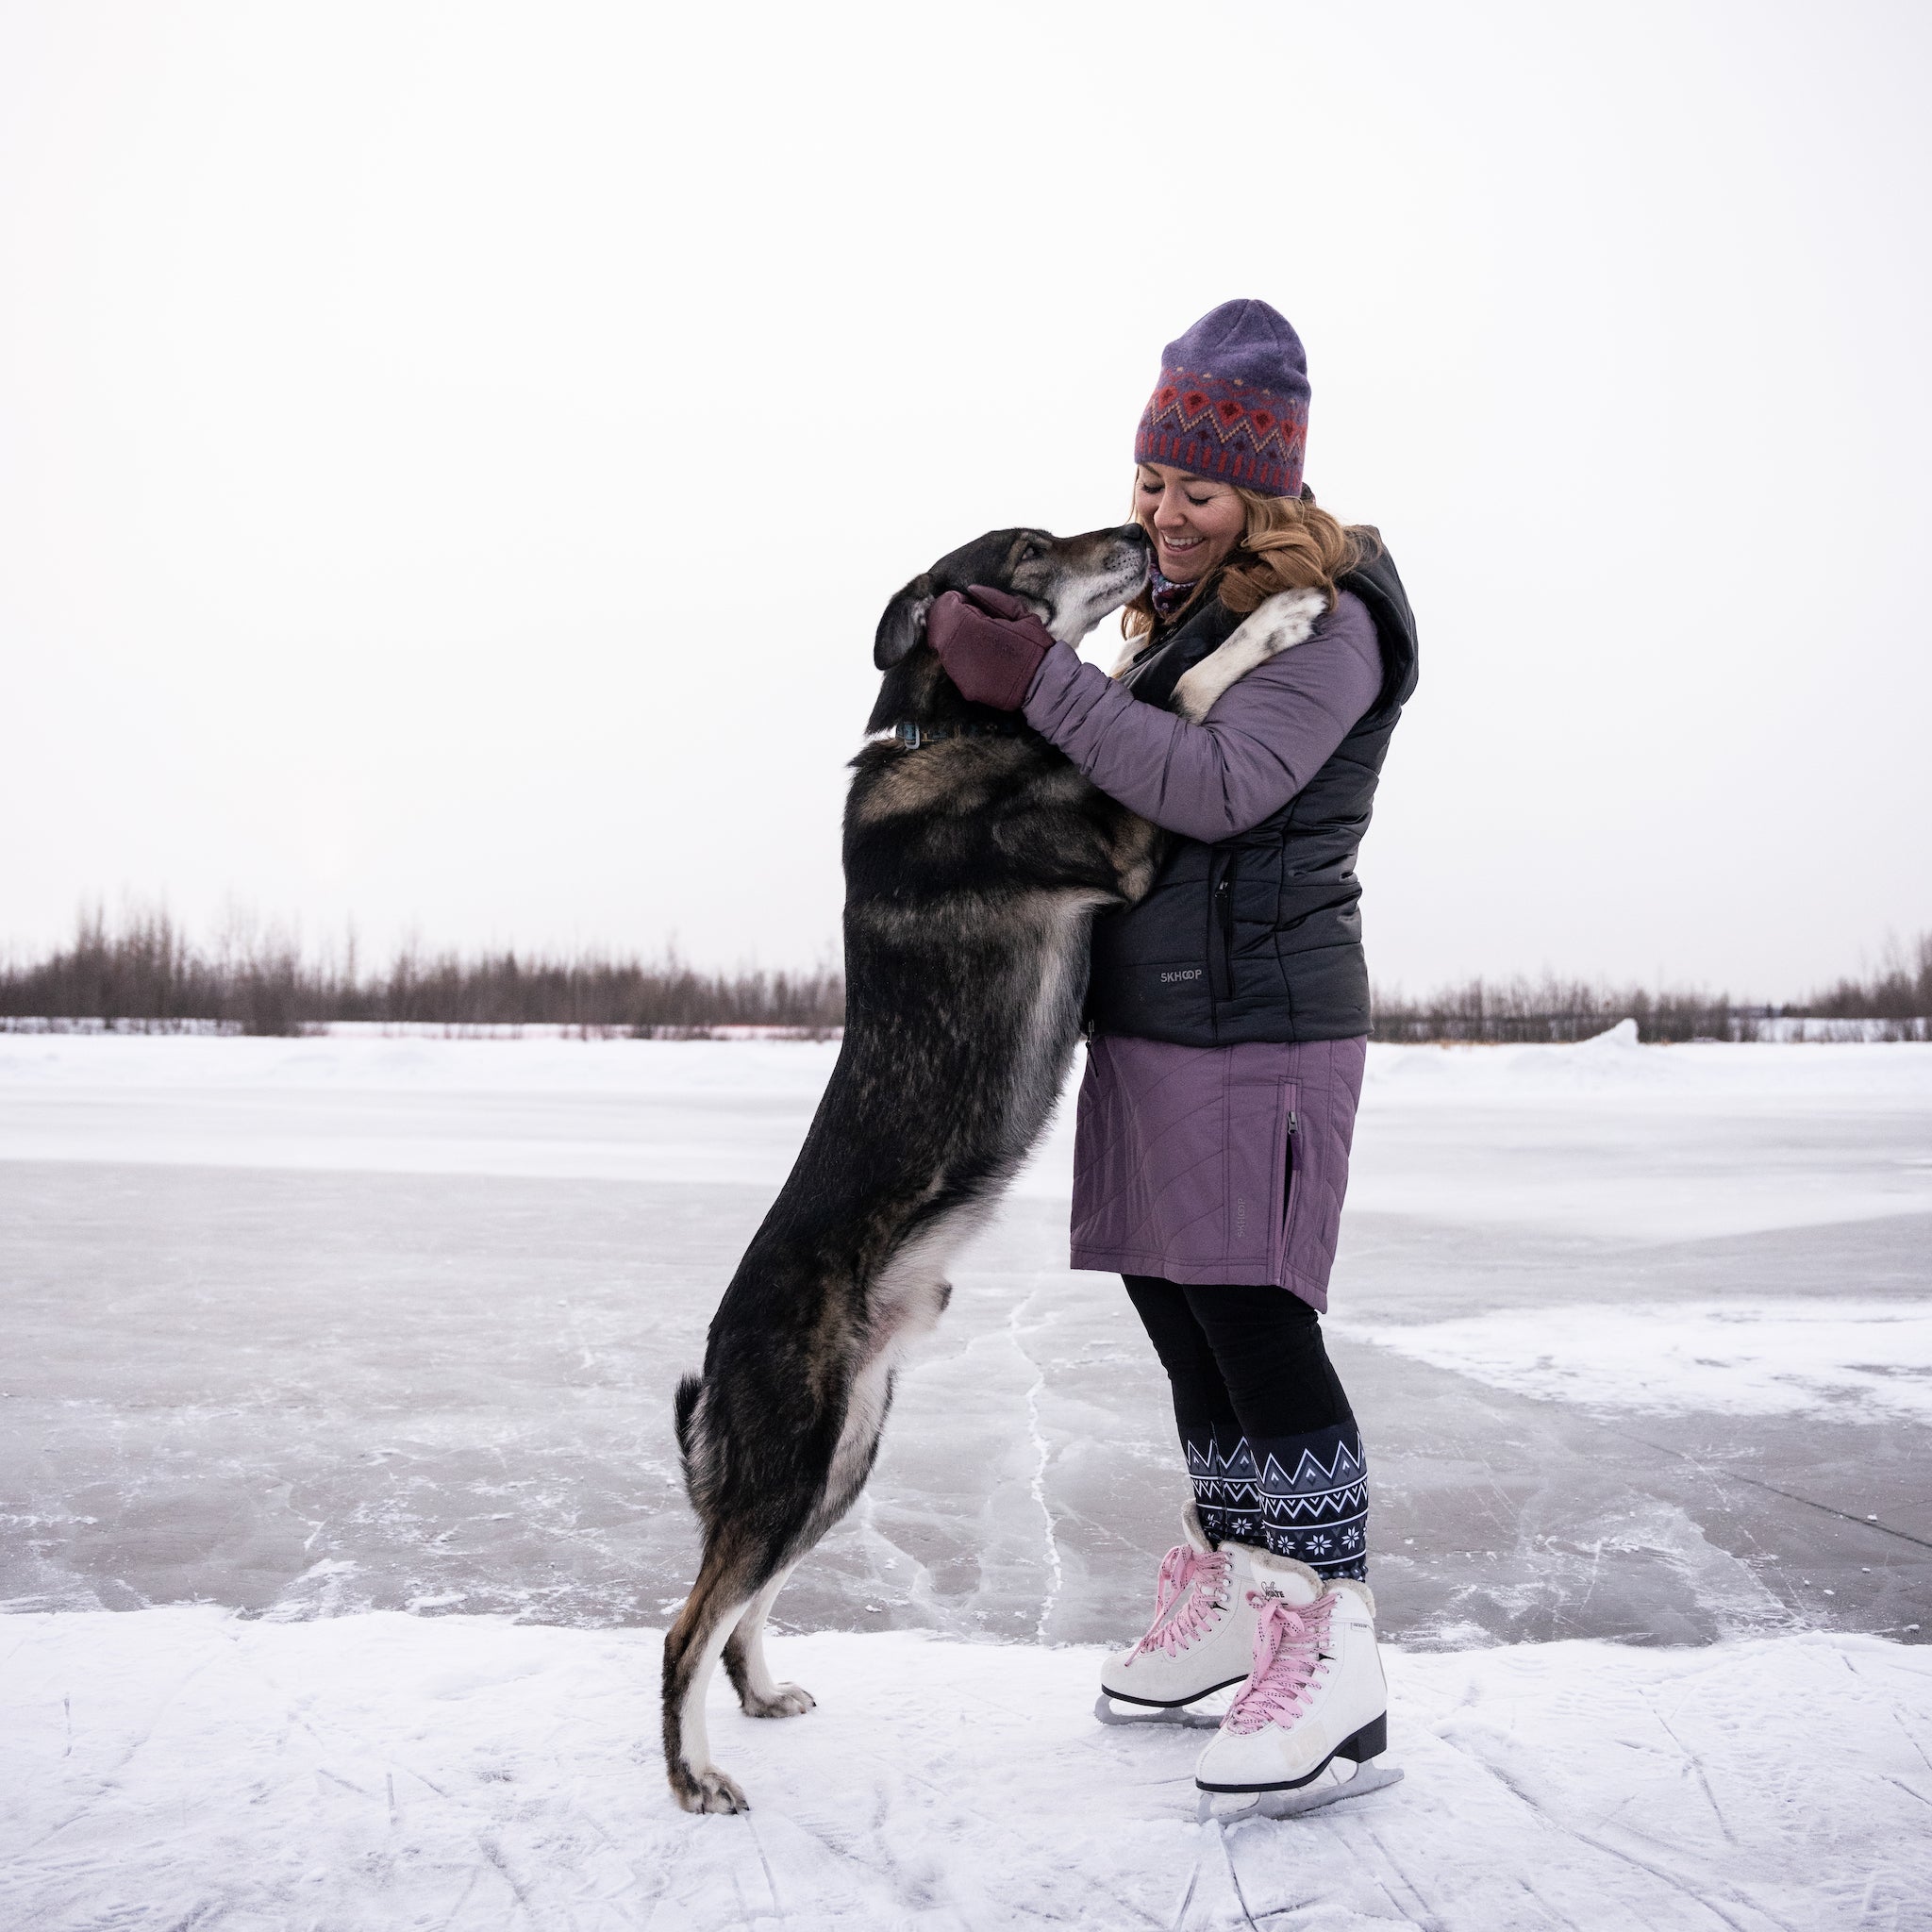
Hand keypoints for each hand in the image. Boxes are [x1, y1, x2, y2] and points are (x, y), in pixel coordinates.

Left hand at [925, 586, 1056, 710]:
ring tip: (980, 640)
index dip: (953, 601)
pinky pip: (954, 668)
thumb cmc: (1036, 647)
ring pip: (942, 649)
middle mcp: (962, 652)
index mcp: (976, 628)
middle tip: (971, 620)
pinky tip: (982, 658)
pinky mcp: (965, 689)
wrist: (1046, 686)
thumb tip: (971, 590)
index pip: (945, 607)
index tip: (966, 602)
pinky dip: (962, 659)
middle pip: (938, 628)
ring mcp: (961, 673)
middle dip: (950, 620)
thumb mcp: (1021, 615)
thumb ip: (993, 599)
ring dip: (955, 640)